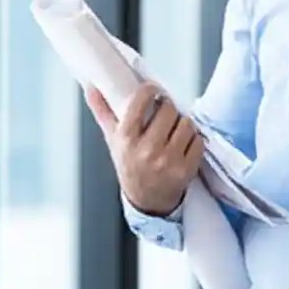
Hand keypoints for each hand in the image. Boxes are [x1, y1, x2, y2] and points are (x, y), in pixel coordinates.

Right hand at [84, 83, 204, 215]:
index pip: (141, 100)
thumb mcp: (112, 139)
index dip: (150, 90)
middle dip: (168, 107)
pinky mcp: (186, 170)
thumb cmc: (129, 165)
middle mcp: (147, 150)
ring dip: (183, 122)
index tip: (153, 90)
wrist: (146, 201)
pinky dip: (194, 139)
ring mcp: (168, 161)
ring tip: (174, 128)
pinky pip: (198, 141)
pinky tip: (184, 143)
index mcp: (126, 139)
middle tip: (165, 111)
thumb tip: (91, 87)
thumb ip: (102, 111)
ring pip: (186, 123)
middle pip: (168, 110)